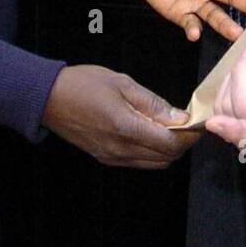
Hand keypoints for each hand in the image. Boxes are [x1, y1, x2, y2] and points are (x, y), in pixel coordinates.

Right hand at [43, 65, 200, 168]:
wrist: (48, 98)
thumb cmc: (83, 84)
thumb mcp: (122, 83)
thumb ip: (152, 103)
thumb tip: (179, 117)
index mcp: (126, 128)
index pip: (171, 144)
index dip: (189, 136)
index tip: (197, 122)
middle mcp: (121, 149)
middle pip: (166, 158)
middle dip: (182, 143)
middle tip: (187, 124)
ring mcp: (112, 157)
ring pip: (154, 163)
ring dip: (168, 149)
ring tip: (170, 127)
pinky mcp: (105, 158)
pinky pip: (138, 162)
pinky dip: (152, 152)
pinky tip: (150, 133)